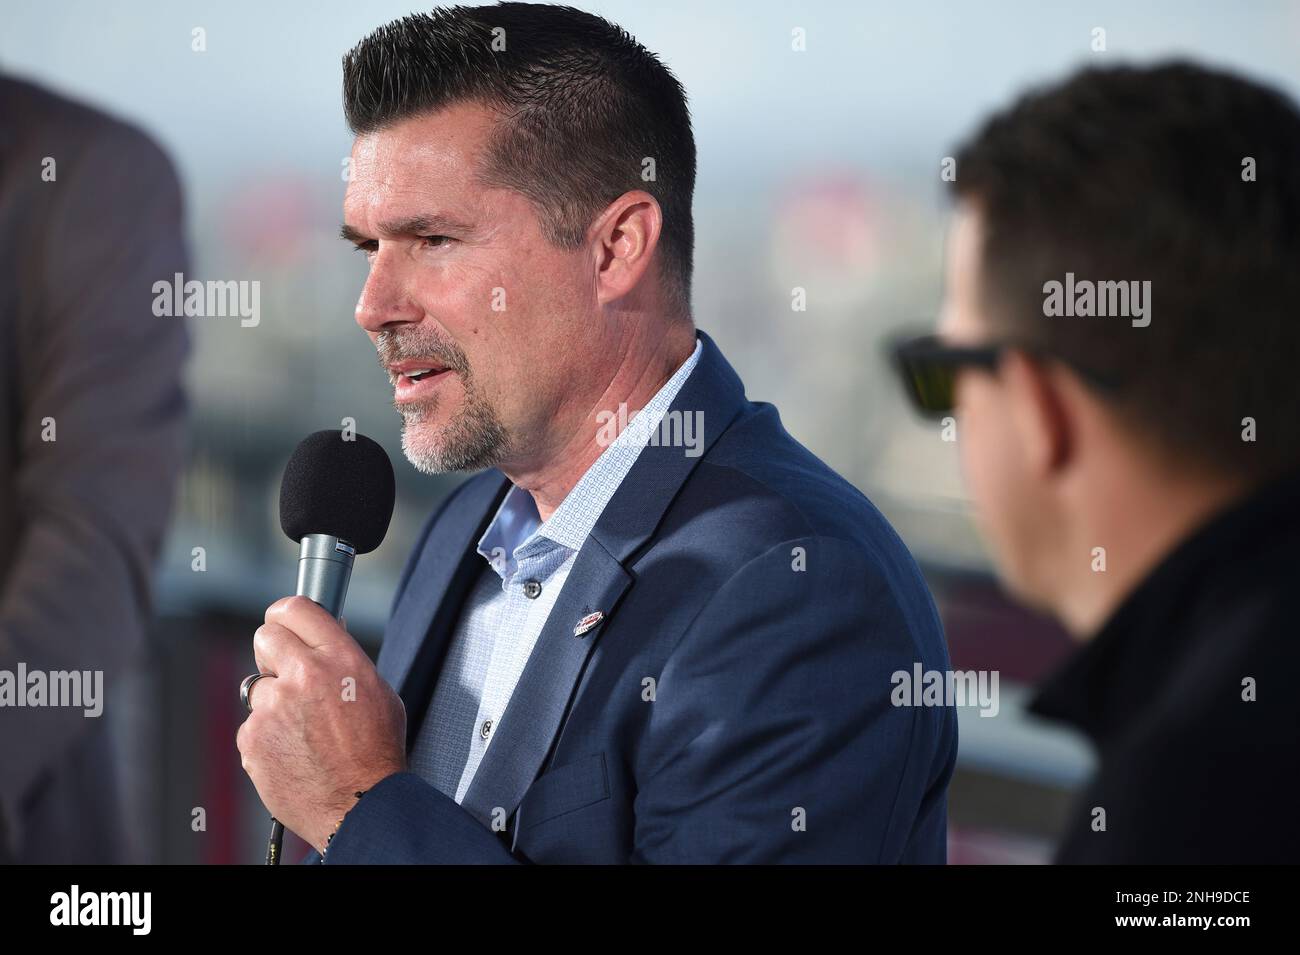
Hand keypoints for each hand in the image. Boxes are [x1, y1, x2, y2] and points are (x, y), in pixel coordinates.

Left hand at [236, 596, 406, 852]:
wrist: (361, 804)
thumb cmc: (375, 754)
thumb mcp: (378, 692)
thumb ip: (346, 662)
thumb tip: (326, 643)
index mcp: (339, 658)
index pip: (296, 608)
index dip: (285, 614)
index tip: (283, 623)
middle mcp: (304, 675)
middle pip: (265, 636)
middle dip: (273, 652)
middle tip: (287, 673)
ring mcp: (274, 707)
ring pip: (258, 688)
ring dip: (274, 704)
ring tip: (302, 731)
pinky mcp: (253, 738)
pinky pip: (252, 725)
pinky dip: (267, 737)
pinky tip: (293, 751)